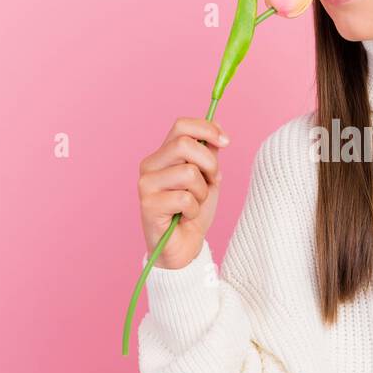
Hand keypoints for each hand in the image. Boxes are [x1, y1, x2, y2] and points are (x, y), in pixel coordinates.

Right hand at [138, 117, 229, 268]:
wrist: (184, 247)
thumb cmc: (194, 211)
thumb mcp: (207, 178)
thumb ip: (209, 154)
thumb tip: (216, 129)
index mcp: (163, 154)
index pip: (181, 126)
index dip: (206, 129)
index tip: (226, 142)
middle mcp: (150, 165)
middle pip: (185, 144)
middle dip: (209, 163)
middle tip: (212, 181)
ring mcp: (146, 184)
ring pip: (188, 172)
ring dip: (202, 192)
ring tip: (195, 203)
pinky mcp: (148, 204)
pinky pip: (185, 198)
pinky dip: (194, 210)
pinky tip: (186, 217)